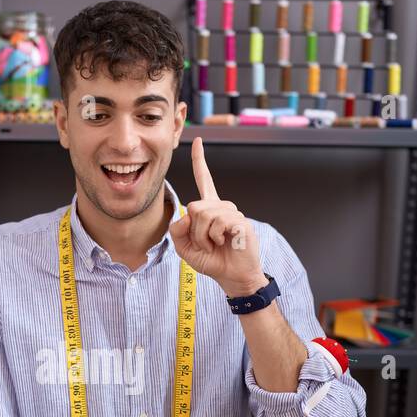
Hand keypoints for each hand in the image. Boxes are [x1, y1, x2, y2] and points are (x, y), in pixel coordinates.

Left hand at [169, 137, 266, 296]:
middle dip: (194, 231)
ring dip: (204, 237)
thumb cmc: (211, 260)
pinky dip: (215, 239)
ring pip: (203, 215)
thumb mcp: (184, 248)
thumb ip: (176, 230)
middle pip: (193, 207)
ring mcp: (232, 212)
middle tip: (206, 244)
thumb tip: (187, 215)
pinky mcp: (240, 220)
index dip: (199, 161)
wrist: (232, 276)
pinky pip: (217, 224)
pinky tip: (225, 243)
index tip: (198, 141)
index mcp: (209, 208)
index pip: (204, 180)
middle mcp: (221, 206)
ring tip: (215, 245)